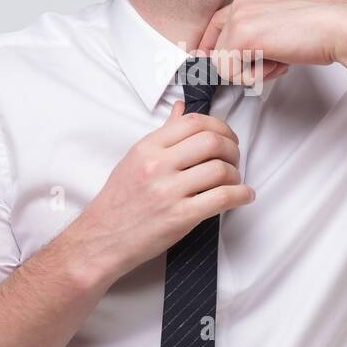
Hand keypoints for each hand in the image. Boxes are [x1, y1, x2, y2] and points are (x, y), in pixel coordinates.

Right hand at [64, 100, 253, 283]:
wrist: (102, 239)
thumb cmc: (119, 201)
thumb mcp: (135, 159)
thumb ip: (163, 134)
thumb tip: (180, 108)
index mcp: (147, 148)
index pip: (193, 122)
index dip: (219, 126)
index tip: (227, 136)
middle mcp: (157, 165)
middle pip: (212, 142)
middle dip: (232, 148)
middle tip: (235, 157)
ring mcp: (169, 191)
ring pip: (220, 169)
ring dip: (236, 174)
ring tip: (235, 181)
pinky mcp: (180, 216)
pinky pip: (221, 198)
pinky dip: (241, 195)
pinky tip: (244, 196)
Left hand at [196, 0, 346, 84]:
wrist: (339, 27)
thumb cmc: (320, 29)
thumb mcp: (281, 26)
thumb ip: (258, 36)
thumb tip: (239, 58)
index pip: (215, 26)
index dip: (212, 50)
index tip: (211, 63)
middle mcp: (241, 5)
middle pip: (216, 50)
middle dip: (242, 66)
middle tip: (272, 63)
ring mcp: (239, 19)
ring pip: (222, 64)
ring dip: (250, 72)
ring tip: (278, 60)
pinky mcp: (242, 37)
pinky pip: (229, 73)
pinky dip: (253, 77)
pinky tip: (277, 63)